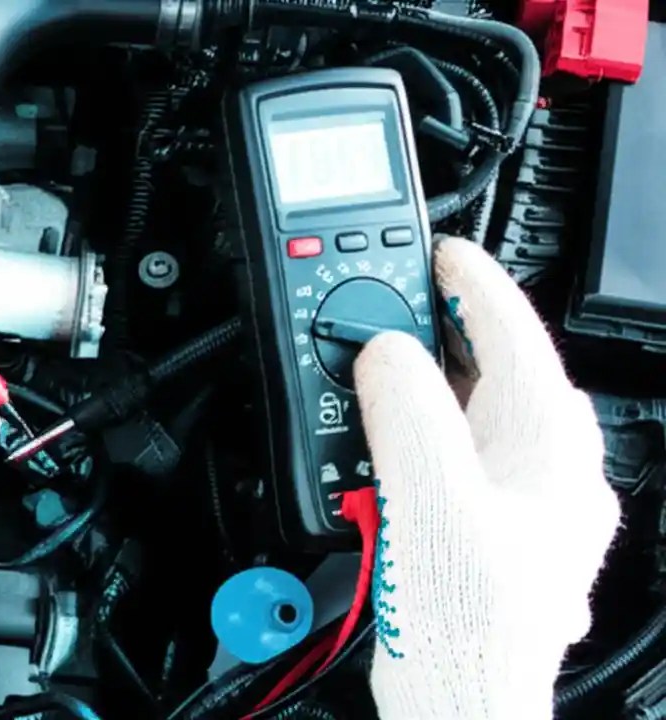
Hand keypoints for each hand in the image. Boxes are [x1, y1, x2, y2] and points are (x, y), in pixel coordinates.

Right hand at [354, 237, 620, 718]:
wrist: (460, 700)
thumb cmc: (468, 623)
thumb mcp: (431, 501)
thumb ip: (409, 413)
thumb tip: (387, 352)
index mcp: (551, 451)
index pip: (518, 335)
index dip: (475, 284)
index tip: (444, 251)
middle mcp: (549, 473)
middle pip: (500, 370)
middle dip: (450, 333)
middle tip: (402, 304)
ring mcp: (523, 503)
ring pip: (480, 413)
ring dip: (432, 384)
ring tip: (385, 368)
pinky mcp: (490, 529)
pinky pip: (459, 455)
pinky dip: (421, 434)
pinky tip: (391, 445)